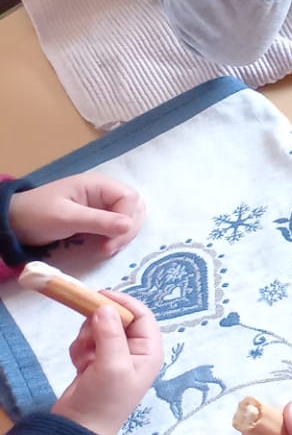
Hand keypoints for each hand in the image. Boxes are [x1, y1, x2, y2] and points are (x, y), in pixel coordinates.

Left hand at [9, 173, 143, 255]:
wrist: (13, 223)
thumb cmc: (37, 215)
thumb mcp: (66, 218)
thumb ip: (98, 221)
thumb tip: (129, 226)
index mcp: (98, 185)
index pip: (130, 198)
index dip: (127, 220)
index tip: (111, 243)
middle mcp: (104, 192)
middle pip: (134, 208)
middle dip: (128, 230)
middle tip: (110, 248)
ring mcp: (101, 205)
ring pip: (129, 217)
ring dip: (124, 235)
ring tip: (107, 249)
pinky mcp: (97, 218)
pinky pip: (117, 226)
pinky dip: (116, 237)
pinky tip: (105, 247)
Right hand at [51, 293, 162, 434]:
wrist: (79, 429)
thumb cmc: (104, 399)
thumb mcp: (112, 364)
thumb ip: (110, 333)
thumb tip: (105, 306)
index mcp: (149, 350)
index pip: (142, 315)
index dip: (123, 303)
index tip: (100, 295)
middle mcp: (135, 351)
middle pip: (117, 319)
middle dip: (99, 325)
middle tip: (89, 337)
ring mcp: (114, 356)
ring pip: (98, 329)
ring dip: (87, 339)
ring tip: (86, 360)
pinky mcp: (94, 362)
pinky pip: (86, 342)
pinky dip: (80, 350)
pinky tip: (80, 367)